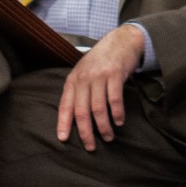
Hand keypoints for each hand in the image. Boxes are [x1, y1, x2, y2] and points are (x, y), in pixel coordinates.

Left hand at [56, 23, 144, 150]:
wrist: (122, 40)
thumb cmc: (102, 59)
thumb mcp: (85, 71)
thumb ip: (79, 89)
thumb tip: (74, 116)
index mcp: (73, 79)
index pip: (65, 105)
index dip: (63, 123)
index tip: (63, 139)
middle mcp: (84, 78)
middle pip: (81, 111)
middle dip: (85, 132)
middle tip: (90, 146)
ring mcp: (99, 76)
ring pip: (98, 108)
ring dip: (104, 126)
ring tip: (108, 137)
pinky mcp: (115, 74)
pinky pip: (115, 99)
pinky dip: (117, 114)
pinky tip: (119, 121)